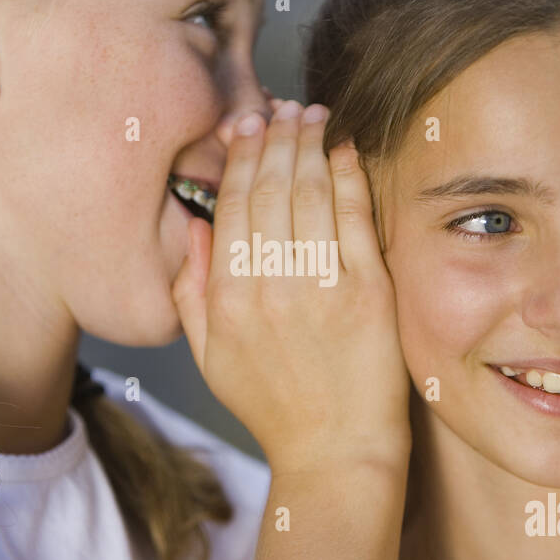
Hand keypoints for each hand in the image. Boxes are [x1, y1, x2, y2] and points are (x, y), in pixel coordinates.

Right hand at [173, 101, 410, 473]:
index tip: (245, 127)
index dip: (238, 157)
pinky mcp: (369, 291)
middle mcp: (272, 286)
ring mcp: (323, 286)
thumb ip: (190, 291)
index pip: (231, 205)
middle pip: (270, 188)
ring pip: (311, 192)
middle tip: (281, 108)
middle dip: (274, 138)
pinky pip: (356, 217)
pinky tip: (344, 147)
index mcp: (229, 299)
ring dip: (309, 144)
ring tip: (311, 115)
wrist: (335, 451)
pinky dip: (349, 174)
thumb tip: (194, 225)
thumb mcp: (210, 357)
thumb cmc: (273, 407)